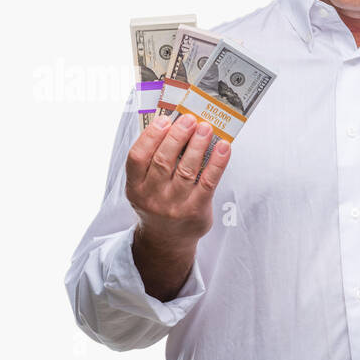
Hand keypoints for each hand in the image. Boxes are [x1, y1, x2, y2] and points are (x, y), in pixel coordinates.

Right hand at [125, 112, 230, 247]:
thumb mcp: (145, 187)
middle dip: (178, 136)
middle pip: (163, 160)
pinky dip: (217, 162)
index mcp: (135, 187)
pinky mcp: (195, 210)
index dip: (150, 136)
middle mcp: (151, 197)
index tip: (165, 119)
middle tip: (190, 119)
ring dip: (198, 145)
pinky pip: (208, 181)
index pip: (137, 157)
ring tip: (206, 128)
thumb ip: (153, 162)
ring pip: (186, 169)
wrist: (167, 240)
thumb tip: (176, 127)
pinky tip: (224, 147)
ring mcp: (174, 205)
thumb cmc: (158, 203)